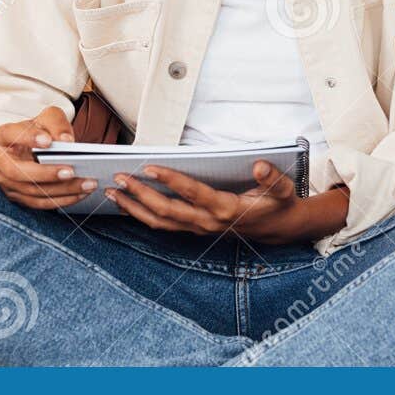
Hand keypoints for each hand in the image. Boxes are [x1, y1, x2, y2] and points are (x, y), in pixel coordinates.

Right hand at [0, 105, 96, 209]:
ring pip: (31, 190)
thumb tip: (66, 141)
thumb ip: (57, 123)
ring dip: (61, 190)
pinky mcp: (18, 197)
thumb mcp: (49, 118)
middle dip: (46, 173)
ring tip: (87, 183)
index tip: (48, 141)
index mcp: (3, 135)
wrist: (35, 147)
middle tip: (72, 171)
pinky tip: (81, 193)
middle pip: (17, 172)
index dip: (28, 138)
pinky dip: (62, 199)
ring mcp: (5, 182)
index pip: (10, 134)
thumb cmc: (41, 130)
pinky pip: (39, 203)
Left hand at [108, 160, 343, 244]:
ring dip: (134, 207)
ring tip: (112, 192)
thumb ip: (272, 178)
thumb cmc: (277, 204)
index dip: (171, 180)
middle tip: (120, 177)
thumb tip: (259, 166)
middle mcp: (207, 221)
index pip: (192, 193)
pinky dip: (141, 215)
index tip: (150, 167)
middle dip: (140, 194)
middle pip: (166, 210)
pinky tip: (126, 204)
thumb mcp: (282, 189)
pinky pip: (162, 225)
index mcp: (225, 209)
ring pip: (159, 222)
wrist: (277, 228)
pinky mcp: (193, 229)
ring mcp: (198, 228)